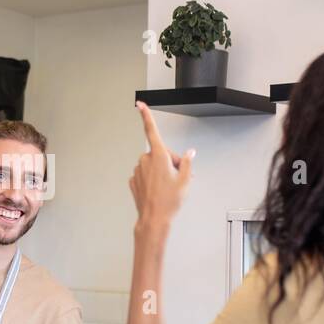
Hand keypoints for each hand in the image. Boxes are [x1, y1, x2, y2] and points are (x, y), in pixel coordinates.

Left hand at [129, 102, 194, 228]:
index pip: (151, 130)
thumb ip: (187, 163)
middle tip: (179, 177)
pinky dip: (153, 180)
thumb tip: (189, 155)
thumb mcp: (186, 180)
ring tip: (169, 187)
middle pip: (160, 153)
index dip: (146, 115)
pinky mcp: (133, 181)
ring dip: (161, 171)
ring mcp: (137, 170)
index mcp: (158, 156)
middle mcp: (145, 160)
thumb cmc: (169, 201)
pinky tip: (159, 191)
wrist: (154, 219)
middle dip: (170, 161)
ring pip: (152, 165)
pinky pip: (145, 175)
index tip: (140, 104)